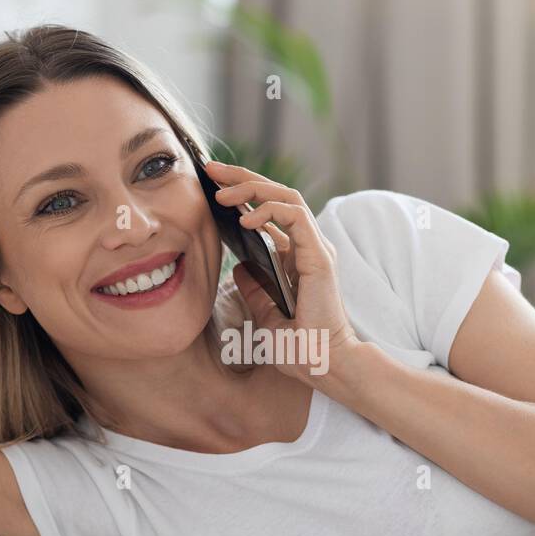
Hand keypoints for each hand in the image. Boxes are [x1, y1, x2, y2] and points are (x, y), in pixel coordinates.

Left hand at [206, 160, 363, 387]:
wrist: (323, 365)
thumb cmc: (300, 347)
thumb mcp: (265, 314)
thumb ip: (255, 288)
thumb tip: (239, 267)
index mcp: (297, 257)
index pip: (269, 211)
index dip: (242, 193)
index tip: (211, 185)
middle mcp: (308, 247)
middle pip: (276, 195)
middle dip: (242, 178)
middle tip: (211, 170)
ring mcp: (315, 249)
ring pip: (287, 197)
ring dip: (252, 188)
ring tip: (221, 193)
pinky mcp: (319, 257)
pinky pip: (296, 217)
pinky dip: (269, 210)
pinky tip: (243, 218)